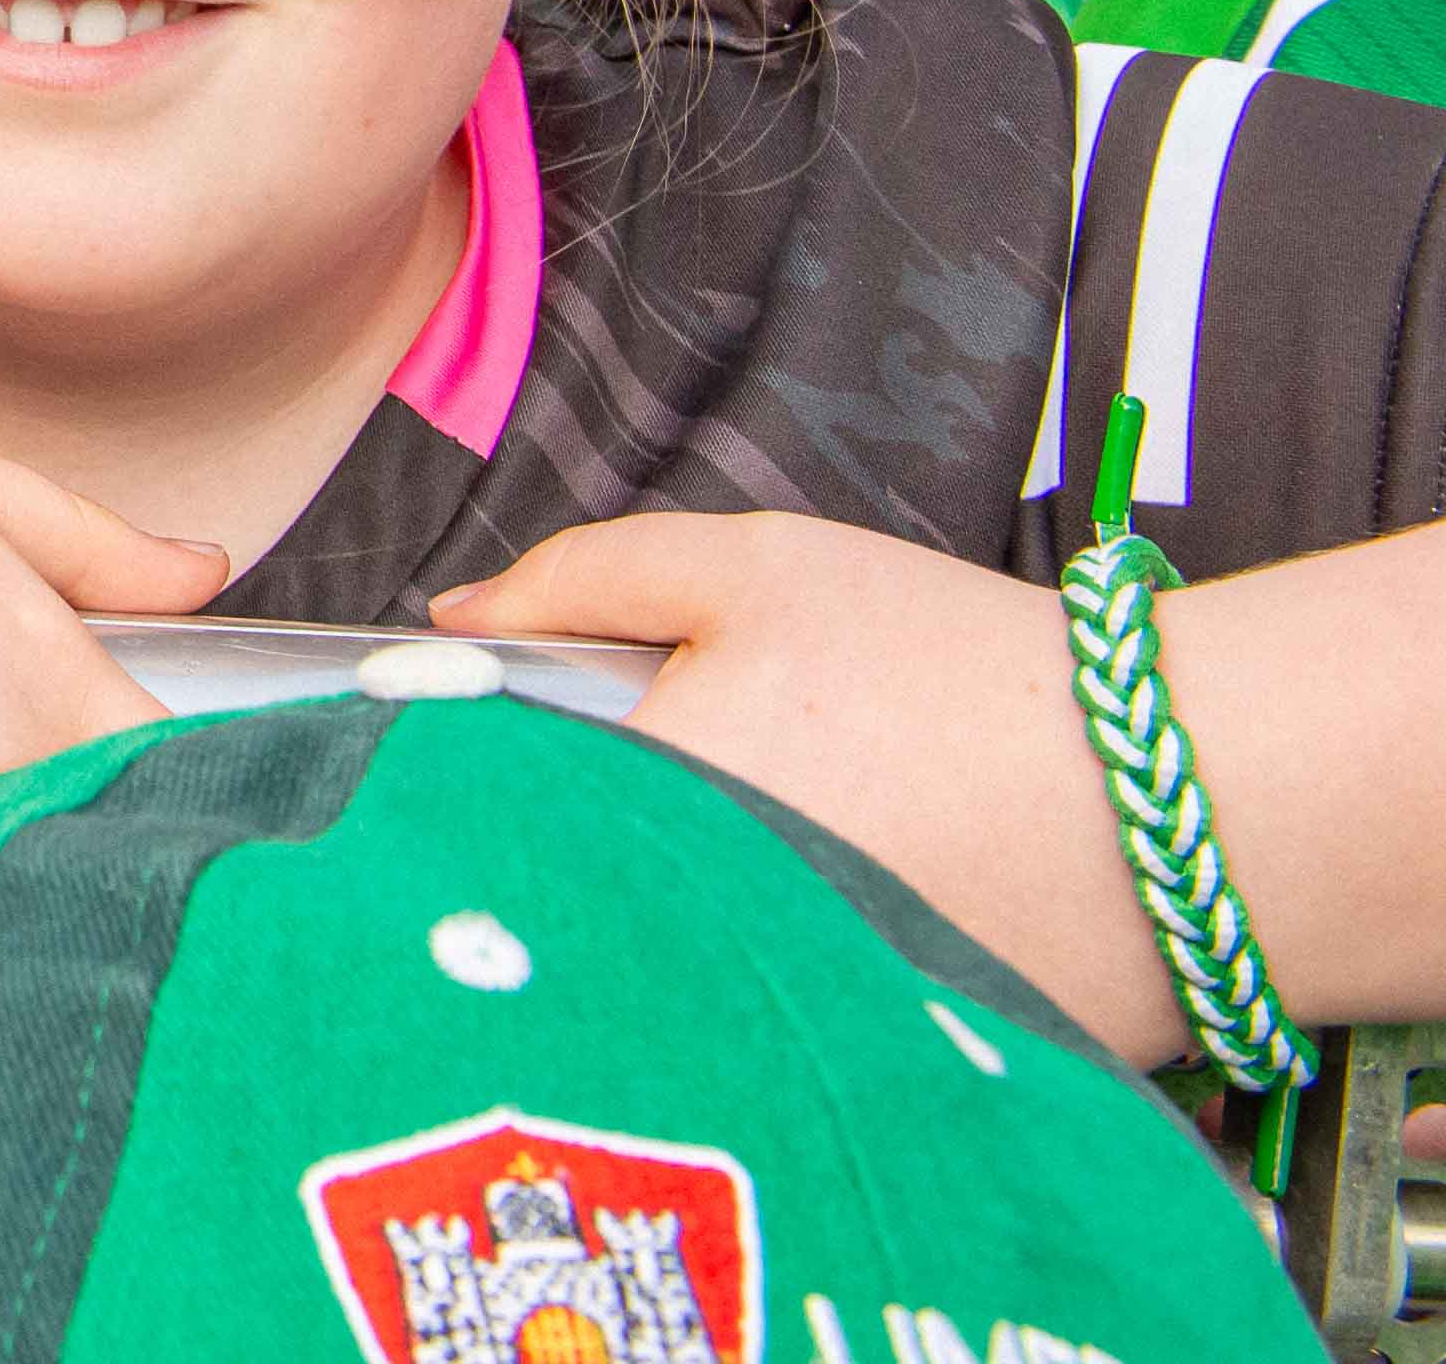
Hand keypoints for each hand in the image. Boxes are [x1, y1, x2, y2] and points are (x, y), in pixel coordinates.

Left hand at [442, 512, 1174, 1059]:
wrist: (1181, 805)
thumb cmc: (963, 672)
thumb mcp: (757, 571)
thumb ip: (585, 579)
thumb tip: (455, 616)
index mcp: (639, 800)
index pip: (482, 800)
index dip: (482, 762)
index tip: (505, 735)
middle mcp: (681, 928)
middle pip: (559, 888)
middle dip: (584, 832)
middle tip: (694, 778)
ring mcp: (759, 1012)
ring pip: (648, 954)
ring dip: (671, 899)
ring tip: (800, 831)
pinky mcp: (841, 1066)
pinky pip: (752, 1011)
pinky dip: (768, 959)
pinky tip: (844, 901)